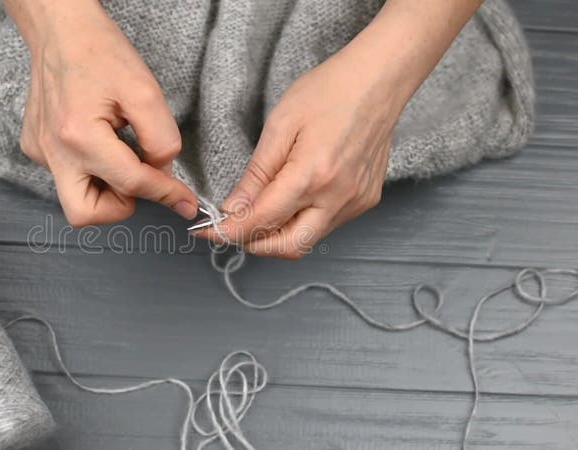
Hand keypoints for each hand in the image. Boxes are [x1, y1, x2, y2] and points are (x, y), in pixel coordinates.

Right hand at [6, 0, 197, 225]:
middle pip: (85, 214)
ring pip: (75, 198)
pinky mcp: (35, 148)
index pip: (131, 184)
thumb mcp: (145, 92)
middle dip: (118, 206)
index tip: (184, 201)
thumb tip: (163, 173)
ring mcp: (39, 152)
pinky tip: (97, 139)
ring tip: (118, 152)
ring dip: (105, 188)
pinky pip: (66, 175)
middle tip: (136, 179)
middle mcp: (53, 151)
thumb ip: (162, 139)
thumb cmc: (100, 52)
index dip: (165, 194)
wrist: (60, 31)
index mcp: (80, 135)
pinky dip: (89, 168)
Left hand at [194, 0, 481, 258]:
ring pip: (308, 240)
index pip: (262, 221)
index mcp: (313, 176)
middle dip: (253, 244)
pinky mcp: (366, 201)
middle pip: (288, 246)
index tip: (208, 231)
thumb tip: (233, 209)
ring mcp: (356, 203)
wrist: (379, 80)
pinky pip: (326, 225)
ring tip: (257, 213)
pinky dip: (301, 223)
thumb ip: (256, 174)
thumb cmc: (329, 92)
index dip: (229, 231)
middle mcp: (338, 198)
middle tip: (230, 228)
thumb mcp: (280, 126)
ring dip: (277, 236)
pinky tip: (289, 201)